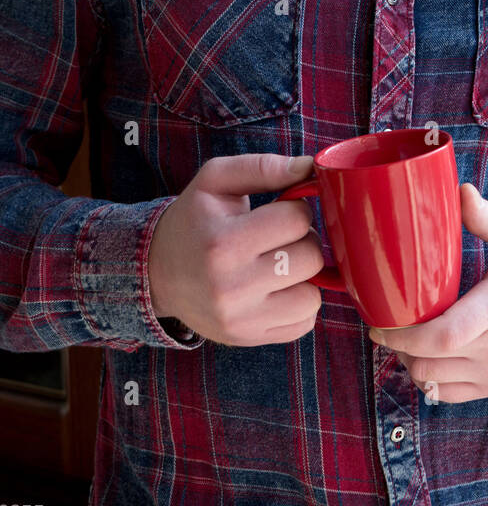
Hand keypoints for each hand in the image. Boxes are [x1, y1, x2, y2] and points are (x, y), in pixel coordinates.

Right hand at [147, 154, 326, 344]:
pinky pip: (304, 323)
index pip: (297, 220)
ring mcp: (241, 319)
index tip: (278, 210)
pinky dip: (299, 303)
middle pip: (310, 258)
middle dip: (303, 240)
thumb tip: (310, 167)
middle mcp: (232, 287)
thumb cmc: (194, 220)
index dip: (295, 209)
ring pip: (313, 296)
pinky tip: (277, 288)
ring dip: (304, 276)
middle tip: (279, 238)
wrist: (157, 273)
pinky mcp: (248, 338)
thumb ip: (264, 167)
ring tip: (279, 264)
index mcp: (224, 242)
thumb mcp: (216, 180)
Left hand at [368, 183, 487, 403]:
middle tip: (388, 322)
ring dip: (410, 362)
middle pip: (428, 362)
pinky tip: (427, 354)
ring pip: (432, 383)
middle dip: (398, 346)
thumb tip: (460, 192)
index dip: (403, 334)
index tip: (379, 322)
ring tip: (407, 336)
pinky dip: (429, 378)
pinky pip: (448, 395)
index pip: (443, 334)